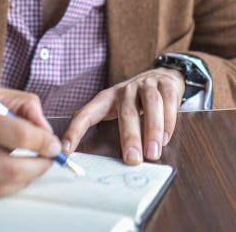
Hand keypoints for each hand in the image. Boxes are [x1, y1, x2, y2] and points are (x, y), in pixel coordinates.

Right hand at [0, 86, 60, 203]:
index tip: (52, 144)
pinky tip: (1, 175)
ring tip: (27, 167)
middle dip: (38, 167)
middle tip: (47, 161)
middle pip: (10, 169)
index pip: (17, 135)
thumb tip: (46, 130)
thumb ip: (19, 104)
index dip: (43, 142)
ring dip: (21, 180)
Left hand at [61, 68, 184, 164]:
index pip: (87, 113)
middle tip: (132, 159)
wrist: (164, 75)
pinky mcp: (166, 85)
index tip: (66, 150)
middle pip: (127, 112)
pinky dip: (168, 121)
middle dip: (129, 137)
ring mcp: (147, 85)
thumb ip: (104, 125)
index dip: (75, 130)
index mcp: (107, 98)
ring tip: (153, 153)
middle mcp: (126, 90)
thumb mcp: (116, 108)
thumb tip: (85, 154)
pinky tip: (166, 138)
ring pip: (151, 105)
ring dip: (152, 130)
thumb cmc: (136, 100)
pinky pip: (168, 102)